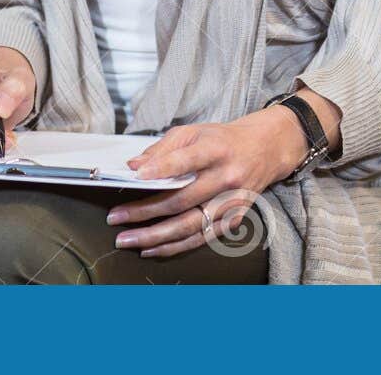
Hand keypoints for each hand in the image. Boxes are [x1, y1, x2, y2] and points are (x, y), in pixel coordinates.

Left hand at [103, 106, 305, 257]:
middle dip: (144, 212)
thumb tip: (134, 166)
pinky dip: (175, 246)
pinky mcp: (234, 219)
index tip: (136, 177)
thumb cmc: (222, 140)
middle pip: (182, 200)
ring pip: (189, 226)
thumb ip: (163, 148)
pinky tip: (151, 248)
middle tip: (115, 218)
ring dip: (155, 237)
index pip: (186, 161)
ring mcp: (231, 203)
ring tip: (127, 240)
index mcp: (216, 150)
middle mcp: (226, 178)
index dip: (161, 169)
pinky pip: (201, 238)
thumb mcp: (194, 131)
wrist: (265, 150)